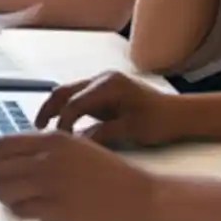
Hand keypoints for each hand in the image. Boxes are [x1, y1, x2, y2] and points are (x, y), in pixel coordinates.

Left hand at [0, 132, 157, 220]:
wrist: (144, 197)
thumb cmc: (113, 174)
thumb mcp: (77, 147)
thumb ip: (46, 148)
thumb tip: (15, 157)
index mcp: (51, 139)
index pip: (1, 145)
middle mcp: (47, 158)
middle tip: (6, 187)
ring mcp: (51, 184)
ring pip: (3, 190)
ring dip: (6, 197)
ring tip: (18, 201)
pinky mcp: (58, 209)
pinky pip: (21, 210)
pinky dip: (20, 212)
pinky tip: (32, 212)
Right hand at [34, 72, 181, 145]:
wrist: (182, 114)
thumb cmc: (160, 122)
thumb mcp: (131, 131)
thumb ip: (101, 134)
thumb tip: (75, 142)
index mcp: (109, 86)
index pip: (74, 103)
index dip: (62, 122)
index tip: (57, 140)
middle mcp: (102, 79)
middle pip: (64, 91)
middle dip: (49, 109)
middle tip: (37, 128)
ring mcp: (103, 82)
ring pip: (69, 92)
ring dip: (56, 108)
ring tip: (47, 128)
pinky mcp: (105, 90)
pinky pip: (79, 97)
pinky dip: (68, 109)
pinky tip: (66, 124)